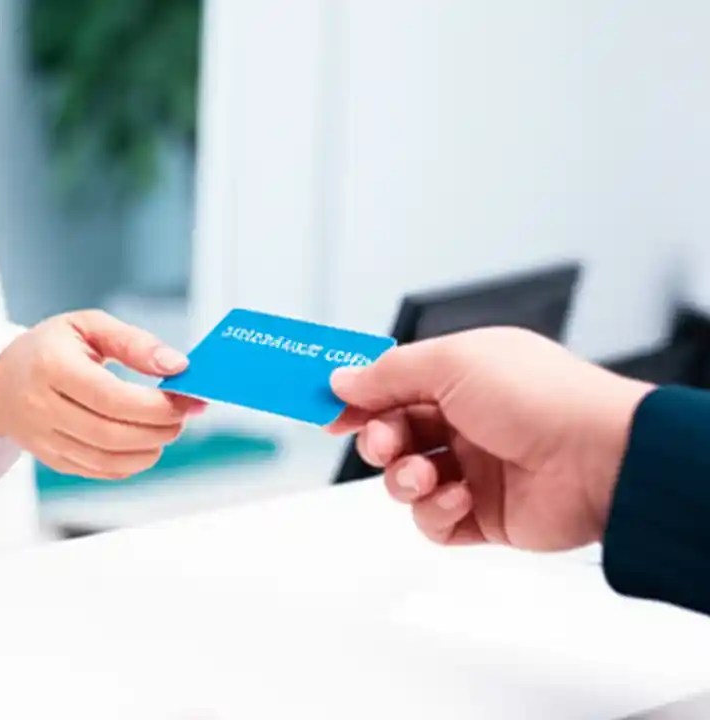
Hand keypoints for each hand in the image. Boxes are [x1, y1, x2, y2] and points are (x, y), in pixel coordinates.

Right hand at [0, 310, 204, 479]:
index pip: (109, 397)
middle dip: (158, 429)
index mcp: (50, 366)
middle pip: (110, 433)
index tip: (182, 398)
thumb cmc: (48, 348)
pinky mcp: (51, 459)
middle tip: (182, 414)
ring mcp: (43, 439)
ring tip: (166, 429)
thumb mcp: (88, 326)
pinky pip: (98, 471)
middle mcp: (42, 407)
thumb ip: (134, 342)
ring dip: (148, 450)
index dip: (153, 405)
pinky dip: (130, 463)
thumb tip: (177, 365)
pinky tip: (143, 444)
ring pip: (106, 460)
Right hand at [328, 327, 652, 550]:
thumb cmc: (541, 397)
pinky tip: (460, 497)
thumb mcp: (452, 362)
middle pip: (394, 434)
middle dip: (378, 441)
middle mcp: (469, 422)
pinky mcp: (486, 517)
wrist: (603, 460)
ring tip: (424, 475)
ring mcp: (477, 470)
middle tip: (382, 443)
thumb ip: (388, 373)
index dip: (360, 398)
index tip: (329, 411)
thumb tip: (342, 380)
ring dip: (403, 479)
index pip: (395, 385)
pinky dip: (436, 511)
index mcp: (465, 377)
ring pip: (407, 481)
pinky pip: (434, 521)